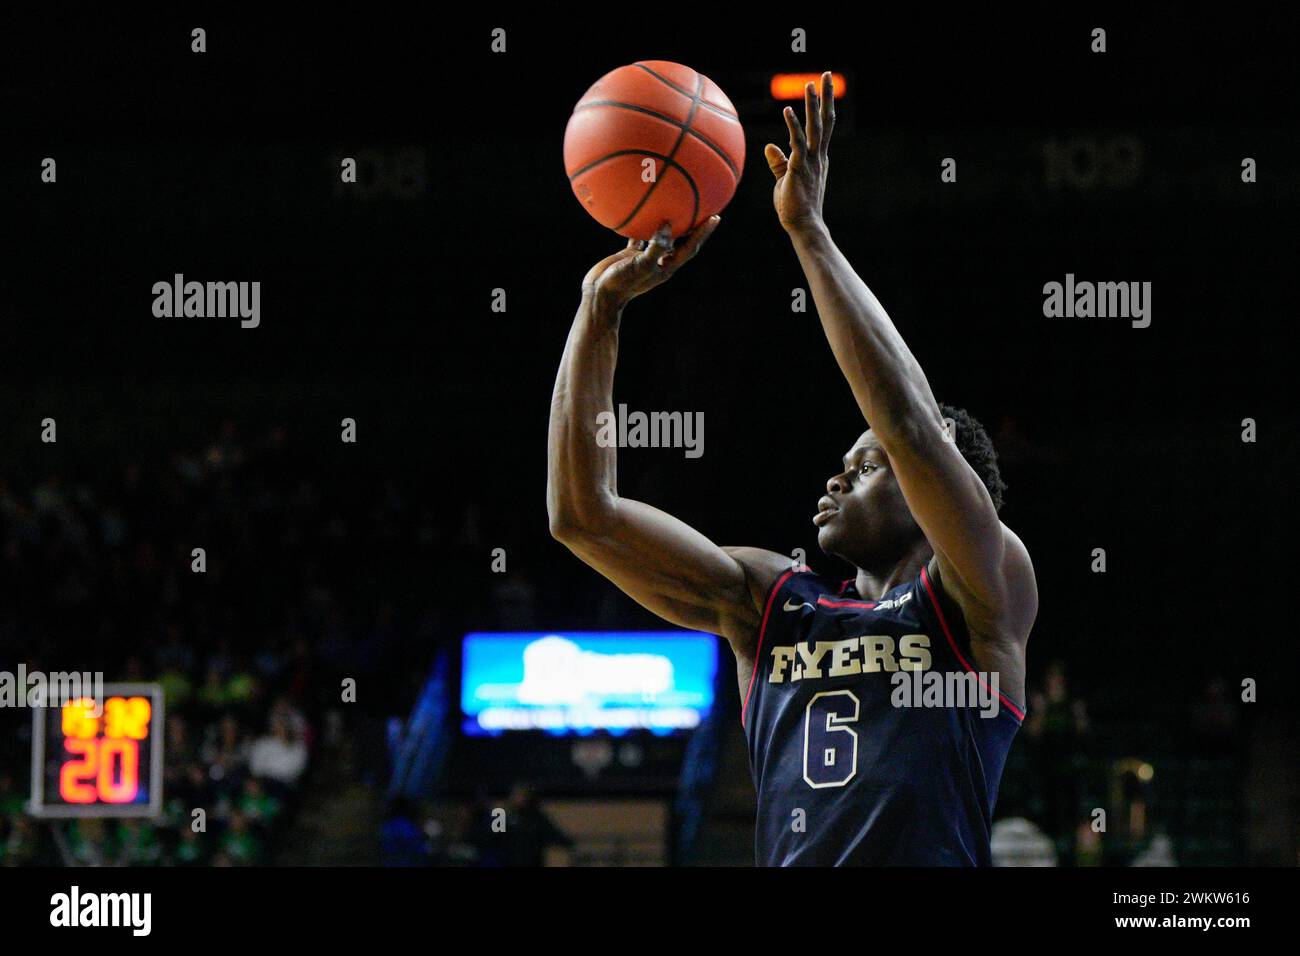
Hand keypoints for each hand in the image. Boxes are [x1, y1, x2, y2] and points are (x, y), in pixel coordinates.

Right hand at [581, 217, 719, 313]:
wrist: (600, 294)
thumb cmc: (622, 283)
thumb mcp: (641, 265)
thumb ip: (656, 247)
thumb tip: (668, 225)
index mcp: (667, 267)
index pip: (691, 247)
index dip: (703, 233)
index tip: (715, 217)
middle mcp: (659, 261)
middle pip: (681, 241)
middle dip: (692, 226)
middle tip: (702, 206)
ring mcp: (645, 258)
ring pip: (661, 237)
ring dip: (669, 223)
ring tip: (675, 204)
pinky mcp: (630, 254)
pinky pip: (640, 236)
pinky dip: (642, 224)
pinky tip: (642, 210)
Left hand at [765, 71, 833, 235]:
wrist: (803, 226)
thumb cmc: (794, 206)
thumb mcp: (785, 179)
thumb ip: (779, 161)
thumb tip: (770, 145)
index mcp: (818, 158)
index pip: (823, 127)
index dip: (823, 106)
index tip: (823, 87)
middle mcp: (818, 156)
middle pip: (825, 121)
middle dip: (826, 97)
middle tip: (827, 74)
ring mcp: (811, 162)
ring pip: (815, 128)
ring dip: (813, 105)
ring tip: (811, 84)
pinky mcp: (799, 168)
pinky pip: (797, 143)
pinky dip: (792, 125)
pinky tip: (788, 110)